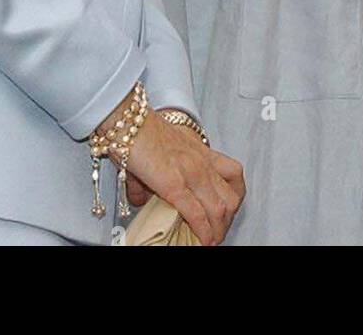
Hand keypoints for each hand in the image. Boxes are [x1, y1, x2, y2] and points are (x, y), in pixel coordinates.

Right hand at [124, 113, 245, 244]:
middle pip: (232, 196)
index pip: (234, 175)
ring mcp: (191, 173)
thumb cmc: (140, 132)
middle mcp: (203, 162)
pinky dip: (203, 233)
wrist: (128, 121)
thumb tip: (142, 201)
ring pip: (220, 209)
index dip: (234, 199)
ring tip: (211, 241)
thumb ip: (154, 178)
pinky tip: (203, 241)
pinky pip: (196, 215)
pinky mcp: (174, 184)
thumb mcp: (157, 152)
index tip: (226, 214)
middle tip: (218, 231)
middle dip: (228, 220)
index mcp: (202, 152)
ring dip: (218, 230)